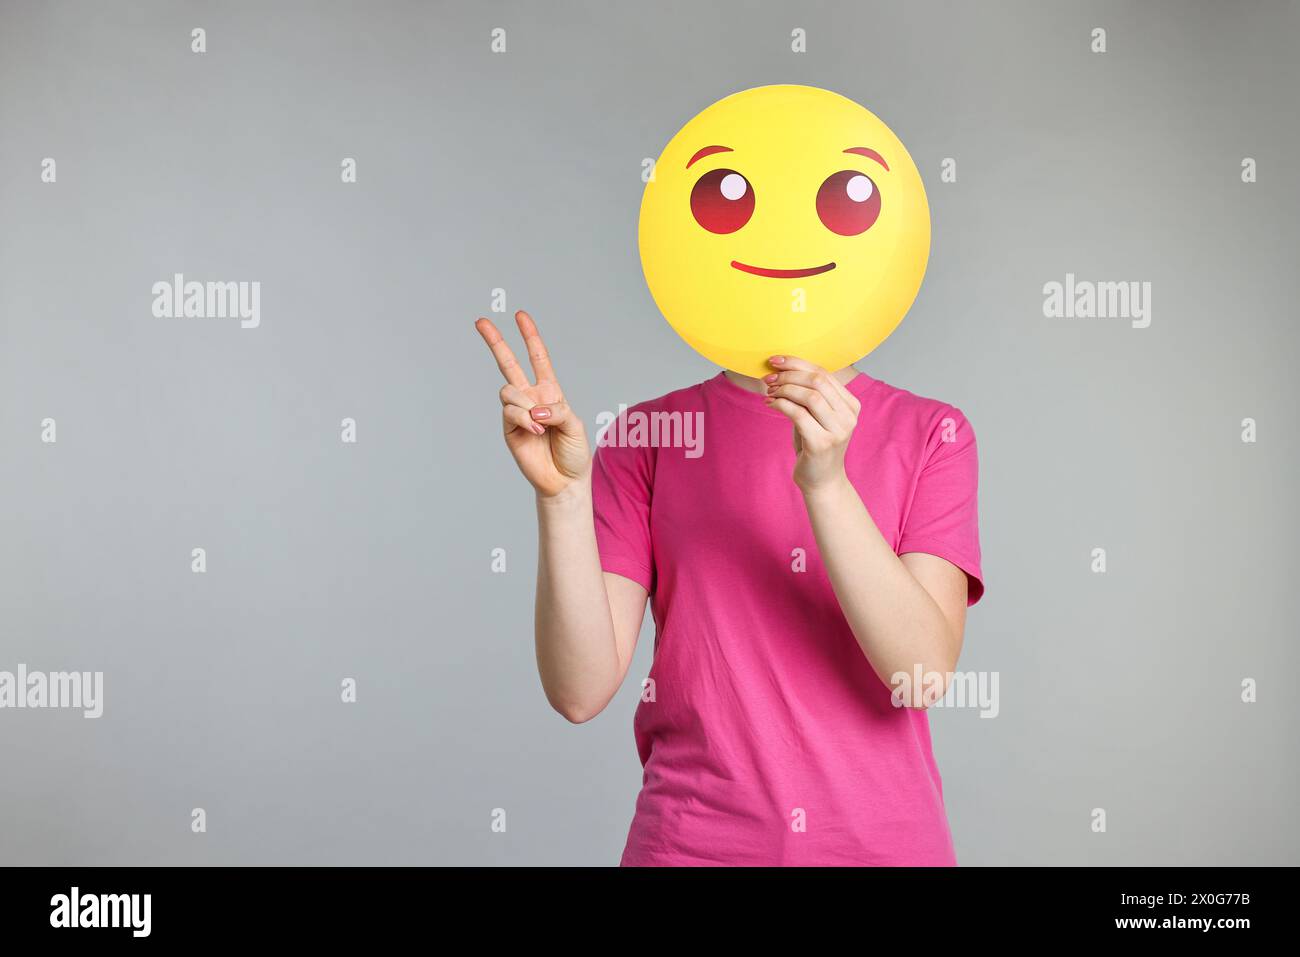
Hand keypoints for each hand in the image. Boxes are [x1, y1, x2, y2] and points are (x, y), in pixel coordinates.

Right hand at [475, 310, 589, 498]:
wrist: (563, 480)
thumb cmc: (573, 452)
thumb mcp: (575, 425)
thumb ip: (557, 410)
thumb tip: (534, 408)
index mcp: (550, 392)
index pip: (538, 358)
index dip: (530, 336)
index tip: (521, 315)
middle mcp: (531, 398)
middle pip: (509, 364)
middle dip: (495, 341)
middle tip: (481, 321)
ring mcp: (517, 413)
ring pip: (509, 391)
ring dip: (526, 406)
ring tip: (540, 426)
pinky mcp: (508, 429)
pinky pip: (510, 412)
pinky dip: (524, 419)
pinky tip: (536, 432)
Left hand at [762, 355, 860, 491]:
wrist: (821, 480)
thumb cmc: (815, 444)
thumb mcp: (816, 415)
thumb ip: (808, 394)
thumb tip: (781, 369)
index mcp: (851, 404)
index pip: (824, 373)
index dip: (797, 363)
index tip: (775, 361)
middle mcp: (849, 416)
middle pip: (818, 381)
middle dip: (789, 375)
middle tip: (769, 378)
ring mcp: (838, 430)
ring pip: (809, 396)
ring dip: (784, 390)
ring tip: (770, 392)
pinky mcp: (822, 443)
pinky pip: (798, 414)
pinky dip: (781, 405)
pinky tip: (770, 404)